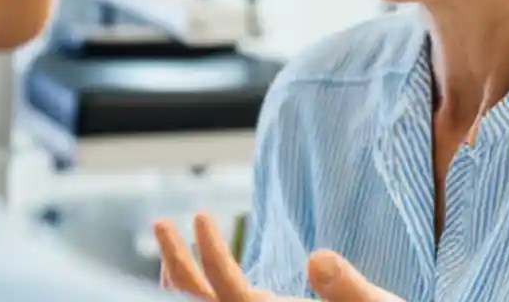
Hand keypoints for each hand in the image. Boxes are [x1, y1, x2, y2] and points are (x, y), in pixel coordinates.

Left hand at [154, 213, 403, 301]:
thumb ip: (348, 288)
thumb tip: (317, 258)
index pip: (228, 292)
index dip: (209, 255)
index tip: (200, 215)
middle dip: (177, 262)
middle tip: (160, 222)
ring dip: (178, 274)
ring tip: (165, 235)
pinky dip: (194, 289)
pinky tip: (186, 270)